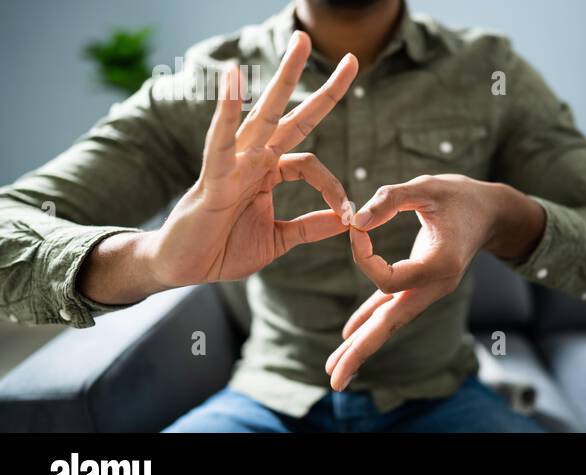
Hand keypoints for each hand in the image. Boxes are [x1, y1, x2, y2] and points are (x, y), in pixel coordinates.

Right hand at [82, 32, 357, 304]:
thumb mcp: (278, 240)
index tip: (347, 214)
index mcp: (267, 172)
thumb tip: (345, 221)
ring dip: (283, 78)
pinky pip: (220, 139)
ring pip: (262, 114)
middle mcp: (252, 159)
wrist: (182, 268)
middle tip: (350, 58)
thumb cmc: (222, 249)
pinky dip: (226, 109)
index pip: (310, 163)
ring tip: (301, 42)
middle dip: (319, 87)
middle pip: (291, 115)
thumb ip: (310, 228)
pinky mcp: (213, 178)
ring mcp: (232, 164)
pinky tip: (234, 76)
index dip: (334, 187)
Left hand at [324, 174, 543, 389]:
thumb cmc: (461, 196)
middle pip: (391, 326)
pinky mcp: (421, 285)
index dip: (363, 255)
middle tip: (334, 382)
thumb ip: (391, 199)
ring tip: (335, 372)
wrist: (491, 212)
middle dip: (361, 353)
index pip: (388, 279)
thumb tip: (355, 221)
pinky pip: (391, 308)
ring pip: (389, 324)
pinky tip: (349, 338)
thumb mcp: (428, 188)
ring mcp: (428, 290)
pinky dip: (370, 322)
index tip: (356, 225)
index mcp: (439, 266)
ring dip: (362, 347)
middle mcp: (434, 286)